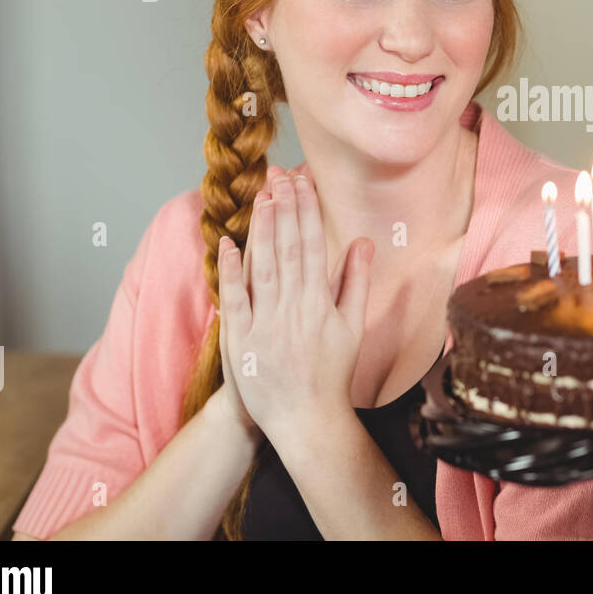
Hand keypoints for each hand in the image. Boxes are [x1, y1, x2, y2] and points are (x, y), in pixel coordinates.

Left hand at [217, 169, 374, 440]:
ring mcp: (266, 323)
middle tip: (279, 174)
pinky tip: (229, 243)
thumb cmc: (332, 373)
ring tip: (260, 195)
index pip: (312, 245)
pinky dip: (231, 270)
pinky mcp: (242, 340)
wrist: (306, 419)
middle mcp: (293, 307)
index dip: (307, 210)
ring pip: (262, 266)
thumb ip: (355, 283)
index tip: (302, 181)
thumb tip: (363, 243)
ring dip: (260, 229)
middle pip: (287, 248)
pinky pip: (234, 299)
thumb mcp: (353, 328)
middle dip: (283, 207)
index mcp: (320, 302)